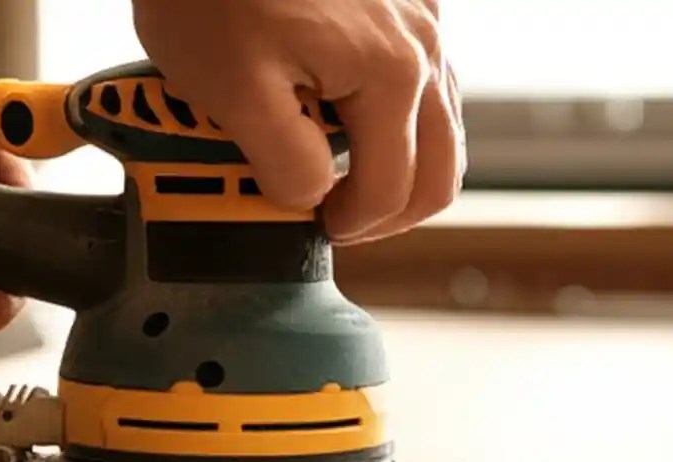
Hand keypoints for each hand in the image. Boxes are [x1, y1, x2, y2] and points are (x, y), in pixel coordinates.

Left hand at [131, 0, 464, 241]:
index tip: (308, 227)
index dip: (348, 226)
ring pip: (438, 127)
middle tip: (334, 220)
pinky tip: (333, 113)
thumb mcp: (233, 93)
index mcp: (392, 76)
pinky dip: (389, 119)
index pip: (393, 192)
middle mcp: (425, 48)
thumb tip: (310, 200)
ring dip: (392, 166)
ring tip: (331, 172)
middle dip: (387, 213)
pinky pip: (420, 82)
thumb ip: (283, 165)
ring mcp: (421, 21)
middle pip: (439, 170)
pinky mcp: (405, 3)